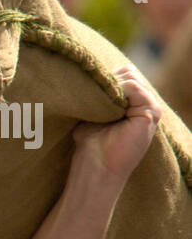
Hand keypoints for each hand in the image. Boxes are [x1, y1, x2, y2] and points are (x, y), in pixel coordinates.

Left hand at [71, 65, 161, 184]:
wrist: (96, 167)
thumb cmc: (90, 143)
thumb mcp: (92, 112)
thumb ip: (97, 94)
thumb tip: (88, 74)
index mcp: (133, 101)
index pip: (123, 73)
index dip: (103, 78)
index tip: (86, 91)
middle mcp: (145, 102)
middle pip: (128, 71)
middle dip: (107, 80)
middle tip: (91, 98)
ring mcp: (151, 106)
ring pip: (130, 77)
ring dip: (109, 87)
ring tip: (97, 107)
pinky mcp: (151, 112)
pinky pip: (133, 87)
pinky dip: (116, 92)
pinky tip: (105, 108)